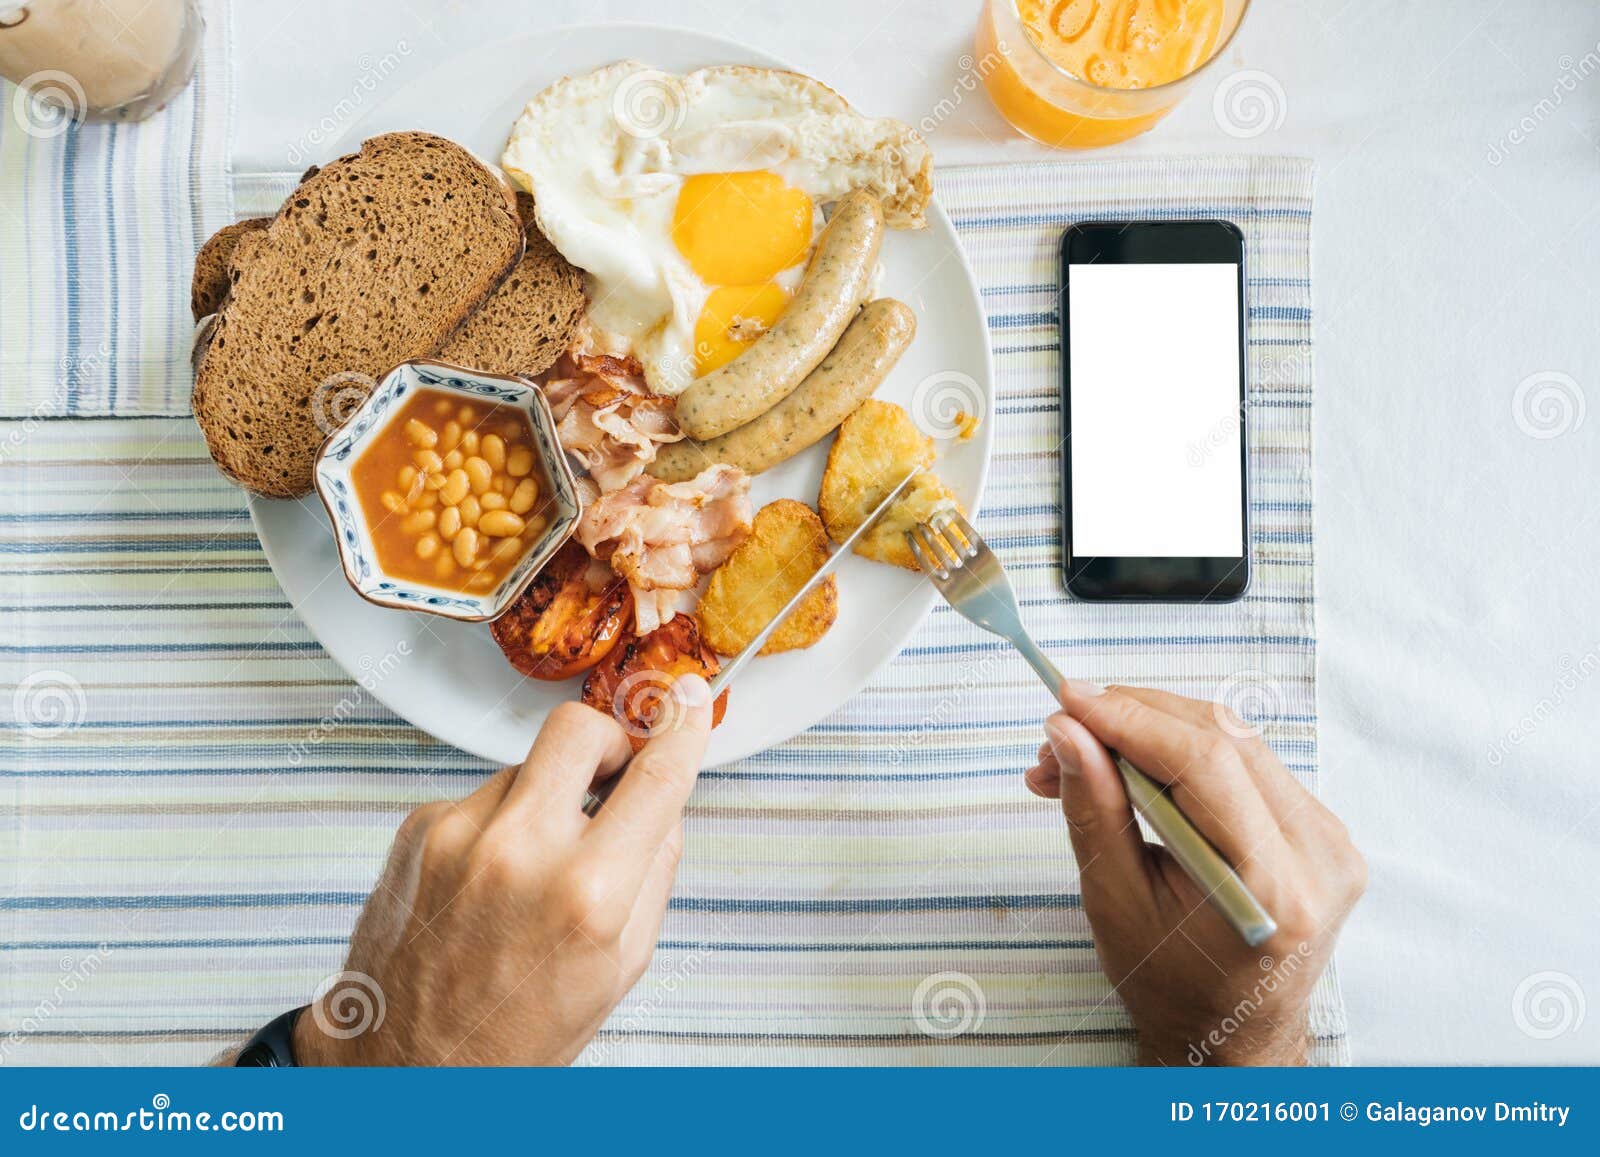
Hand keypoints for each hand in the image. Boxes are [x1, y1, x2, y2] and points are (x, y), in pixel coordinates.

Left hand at [293, 677, 712, 1065]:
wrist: (404, 1065)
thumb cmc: (513, 1033)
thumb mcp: (619, 969)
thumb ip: (653, 876)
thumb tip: (663, 804)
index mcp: (585, 896)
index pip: (655, 778)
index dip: (684, 728)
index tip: (691, 701)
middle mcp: (517, 853)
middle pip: (579, 729)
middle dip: (608, 741)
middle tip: (611, 776)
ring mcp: (458, 834)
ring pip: (527, 766)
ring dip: (547, 798)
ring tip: (534, 867)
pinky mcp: (418, 829)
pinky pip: (481, 796)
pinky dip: (498, 823)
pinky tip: (489, 879)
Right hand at [1025, 681, 1365, 1065]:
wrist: (1234, 1036)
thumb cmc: (1172, 987)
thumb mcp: (1116, 903)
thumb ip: (1094, 810)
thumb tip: (1067, 731)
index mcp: (1272, 888)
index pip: (1204, 764)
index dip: (1128, 719)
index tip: (1067, 700)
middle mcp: (1319, 856)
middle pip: (1222, 739)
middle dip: (1130, 720)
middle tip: (1060, 735)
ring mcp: (1331, 839)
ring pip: (1234, 740)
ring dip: (1152, 731)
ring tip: (1084, 754)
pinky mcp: (1322, 829)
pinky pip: (1248, 762)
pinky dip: (1184, 753)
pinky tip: (1134, 767)